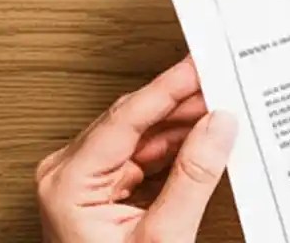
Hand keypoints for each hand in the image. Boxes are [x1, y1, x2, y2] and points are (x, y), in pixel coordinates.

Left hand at [36, 57, 237, 242]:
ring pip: (140, 137)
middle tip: (223, 83)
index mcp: (68, 182)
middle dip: (181, 103)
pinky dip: (174, 148)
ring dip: (181, 124)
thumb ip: (193, 178)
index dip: (169, 86)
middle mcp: (66, 175)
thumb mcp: (163, 238)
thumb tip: (217, 126)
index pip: (127, 117)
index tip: (200, 64)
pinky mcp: (99, 194)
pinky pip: (140, 157)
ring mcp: (81, 184)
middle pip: (133, 121)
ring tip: (221, 110)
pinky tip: (202, 140)